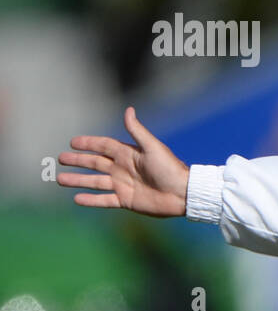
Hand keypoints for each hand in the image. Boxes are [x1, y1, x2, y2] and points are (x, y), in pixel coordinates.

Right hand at [57, 106, 189, 217]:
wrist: (183, 193)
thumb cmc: (170, 169)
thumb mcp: (153, 147)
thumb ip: (137, 131)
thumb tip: (129, 110)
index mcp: (129, 154)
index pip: (103, 146)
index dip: (89, 143)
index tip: (72, 142)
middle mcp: (123, 168)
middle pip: (95, 163)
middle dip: (78, 161)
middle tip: (60, 158)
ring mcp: (123, 185)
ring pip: (95, 182)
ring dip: (78, 180)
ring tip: (60, 179)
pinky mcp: (126, 200)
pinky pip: (104, 200)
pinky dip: (91, 200)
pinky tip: (76, 198)